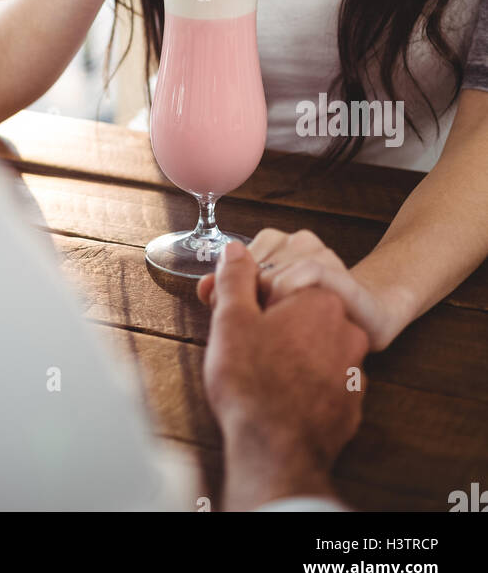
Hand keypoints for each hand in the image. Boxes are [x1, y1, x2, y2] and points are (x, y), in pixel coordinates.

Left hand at [198, 227, 392, 350]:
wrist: (368, 319)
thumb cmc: (311, 317)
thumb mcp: (266, 307)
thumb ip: (232, 294)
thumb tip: (202, 288)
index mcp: (275, 244)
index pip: (235, 260)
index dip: (225, 289)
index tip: (223, 315)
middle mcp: (296, 241)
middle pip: (251, 268)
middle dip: (245, 301)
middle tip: (251, 330)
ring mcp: (319, 252)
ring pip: (274, 270)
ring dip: (268, 303)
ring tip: (276, 331)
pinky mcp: (338, 271)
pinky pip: (307, 271)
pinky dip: (292, 293)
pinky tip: (291, 317)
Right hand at [202, 242, 369, 510]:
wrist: (276, 455)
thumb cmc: (252, 385)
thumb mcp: (231, 319)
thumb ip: (236, 277)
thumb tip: (235, 250)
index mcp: (320, 298)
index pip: (277, 281)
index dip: (246, 295)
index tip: (226, 312)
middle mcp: (345, 330)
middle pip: (297, 312)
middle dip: (267, 320)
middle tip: (237, 343)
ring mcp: (353, 370)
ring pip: (311, 346)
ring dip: (285, 350)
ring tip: (255, 370)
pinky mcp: (350, 405)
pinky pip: (321, 380)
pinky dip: (300, 381)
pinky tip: (276, 392)